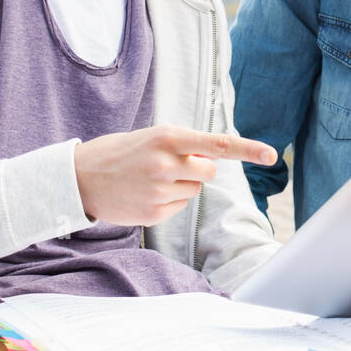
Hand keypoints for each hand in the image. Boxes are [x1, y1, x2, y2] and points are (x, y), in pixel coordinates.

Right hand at [73, 125, 275, 226]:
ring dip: (180, 185)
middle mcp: (167, 163)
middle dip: (197, 169)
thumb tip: (212, 163)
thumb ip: (183, 146)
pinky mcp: (155, 213)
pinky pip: (180, 207)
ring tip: (150, 179)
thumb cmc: (120, 152)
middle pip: (209, 171)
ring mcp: (161, 190)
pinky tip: (144, 194)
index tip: (272, 155)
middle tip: (169, 165)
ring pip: (194, 190)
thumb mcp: (151, 137)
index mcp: (169, 137)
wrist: (78, 178)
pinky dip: (168, 201)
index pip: (218, 144)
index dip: (248, 150)